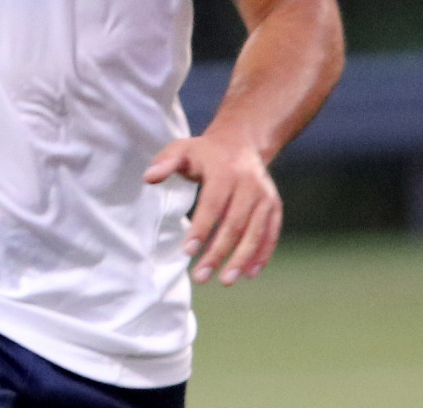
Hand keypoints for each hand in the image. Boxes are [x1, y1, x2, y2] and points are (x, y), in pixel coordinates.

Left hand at [143, 133, 281, 285]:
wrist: (241, 143)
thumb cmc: (204, 153)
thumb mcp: (182, 149)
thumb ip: (165, 162)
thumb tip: (148, 178)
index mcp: (225, 171)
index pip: (213, 204)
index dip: (201, 228)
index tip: (187, 251)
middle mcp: (250, 184)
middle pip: (234, 224)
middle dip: (218, 253)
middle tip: (200, 276)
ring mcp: (265, 196)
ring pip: (255, 232)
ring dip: (242, 259)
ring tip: (225, 281)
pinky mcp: (274, 206)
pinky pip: (270, 233)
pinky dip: (262, 254)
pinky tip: (249, 274)